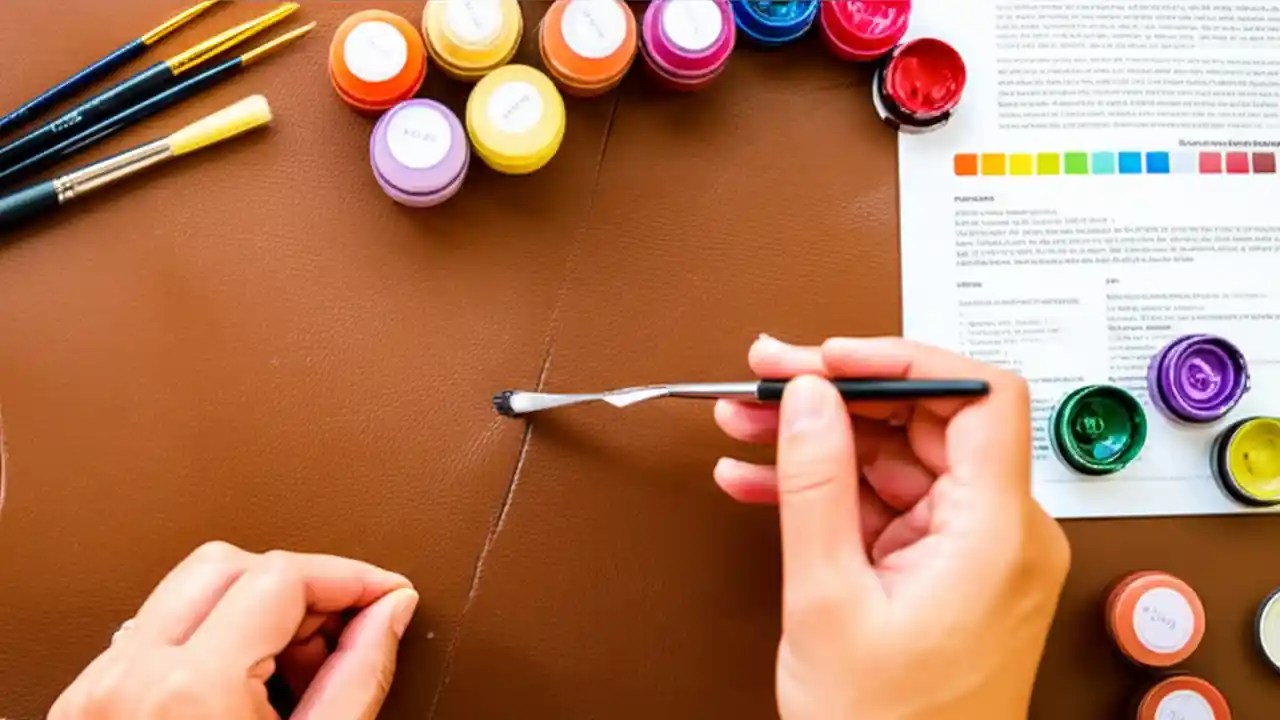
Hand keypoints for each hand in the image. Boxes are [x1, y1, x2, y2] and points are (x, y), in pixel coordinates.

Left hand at [50, 542, 417, 719]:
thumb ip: (360, 674)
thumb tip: (388, 614)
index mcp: (189, 692)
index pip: (282, 577)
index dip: (349, 576)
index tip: (386, 594)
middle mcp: (129, 681)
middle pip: (229, 565)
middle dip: (301, 587)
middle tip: (347, 629)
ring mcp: (97, 694)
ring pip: (186, 591)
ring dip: (255, 610)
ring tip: (298, 673)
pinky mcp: (86, 709)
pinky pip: (156, 634)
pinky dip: (213, 639)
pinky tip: (251, 688)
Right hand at [714, 336, 1069, 719]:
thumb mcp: (828, 598)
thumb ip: (816, 486)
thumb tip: (812, 398)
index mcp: (996, 535)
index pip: (979, 399)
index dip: (904, 360)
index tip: (833, 356)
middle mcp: (1002, 535)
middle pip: (926, 422)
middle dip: (837, 395)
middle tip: (768, 380)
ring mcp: (975, 552)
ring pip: (897, 460)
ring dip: (820, 441)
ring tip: (747, 425)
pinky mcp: (948, 569)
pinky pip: (889, 506)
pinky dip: (830, 491)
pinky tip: (763, 481)